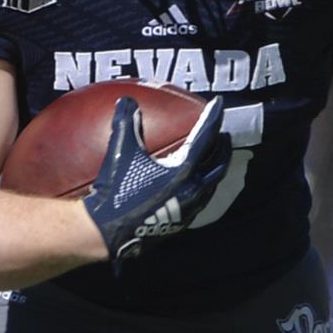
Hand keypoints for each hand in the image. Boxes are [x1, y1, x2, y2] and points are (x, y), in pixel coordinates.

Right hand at [82, 95, 231, 265]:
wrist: (110, 231)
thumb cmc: (117, 191)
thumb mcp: (121, 152)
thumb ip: (126, 123)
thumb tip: (127, 101)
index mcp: (183, 170)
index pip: (205, 136)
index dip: (213, 117)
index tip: (219, 104)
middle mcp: (193, 189)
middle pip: (219, 163)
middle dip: (223, 147)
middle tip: (223, 134)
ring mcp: (190, 207)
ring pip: (212, 184)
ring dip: (216, 167)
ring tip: (214, 158)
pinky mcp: (182, 221)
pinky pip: (202, 199)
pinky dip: (205, 185)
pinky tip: (196, 184)